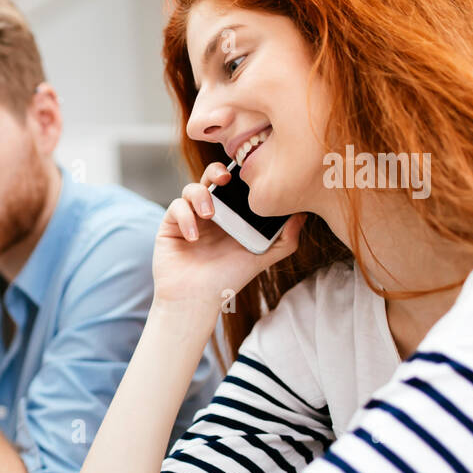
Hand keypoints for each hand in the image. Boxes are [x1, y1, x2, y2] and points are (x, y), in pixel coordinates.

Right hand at [152, 161, 307, 312]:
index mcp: (231, 216)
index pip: (234, 186)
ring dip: (201, 196)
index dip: (240, 175)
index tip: (248, 174)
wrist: (196, 300)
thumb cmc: (227, 280)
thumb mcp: (261, 258)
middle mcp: (210, 214)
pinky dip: (185, 217)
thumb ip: (284, 238)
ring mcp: (189, 218)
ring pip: (191, 188)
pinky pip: (176, 207)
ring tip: (210, 215)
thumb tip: (302, 213)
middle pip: (211, 177)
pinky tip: (194, 237)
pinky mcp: (170, 226)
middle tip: (226, 179)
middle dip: (217, 171)